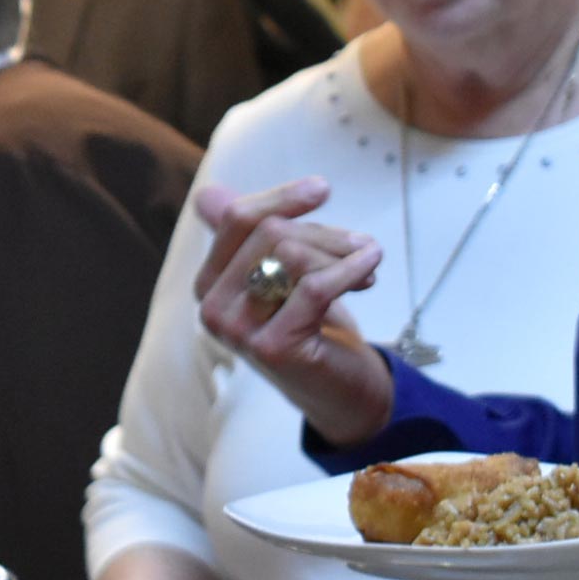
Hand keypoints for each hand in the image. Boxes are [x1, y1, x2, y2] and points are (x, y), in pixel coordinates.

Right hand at [190, 180, 392, 445]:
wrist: (340, 390)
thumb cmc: (311, 325)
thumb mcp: (281, 272)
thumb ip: (248, 234)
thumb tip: (207, 193)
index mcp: (209, 284)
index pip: (237, 219)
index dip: (281, 198)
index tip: (322, 189)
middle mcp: (213, 308)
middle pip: (269, 233)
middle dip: (324, 233)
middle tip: (360, 246)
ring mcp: (238, 331)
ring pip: (291, 255)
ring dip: (340, 253)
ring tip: (367, 264)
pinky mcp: (273, 348)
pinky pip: (314, 286)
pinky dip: (350, 270)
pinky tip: (371, 268)